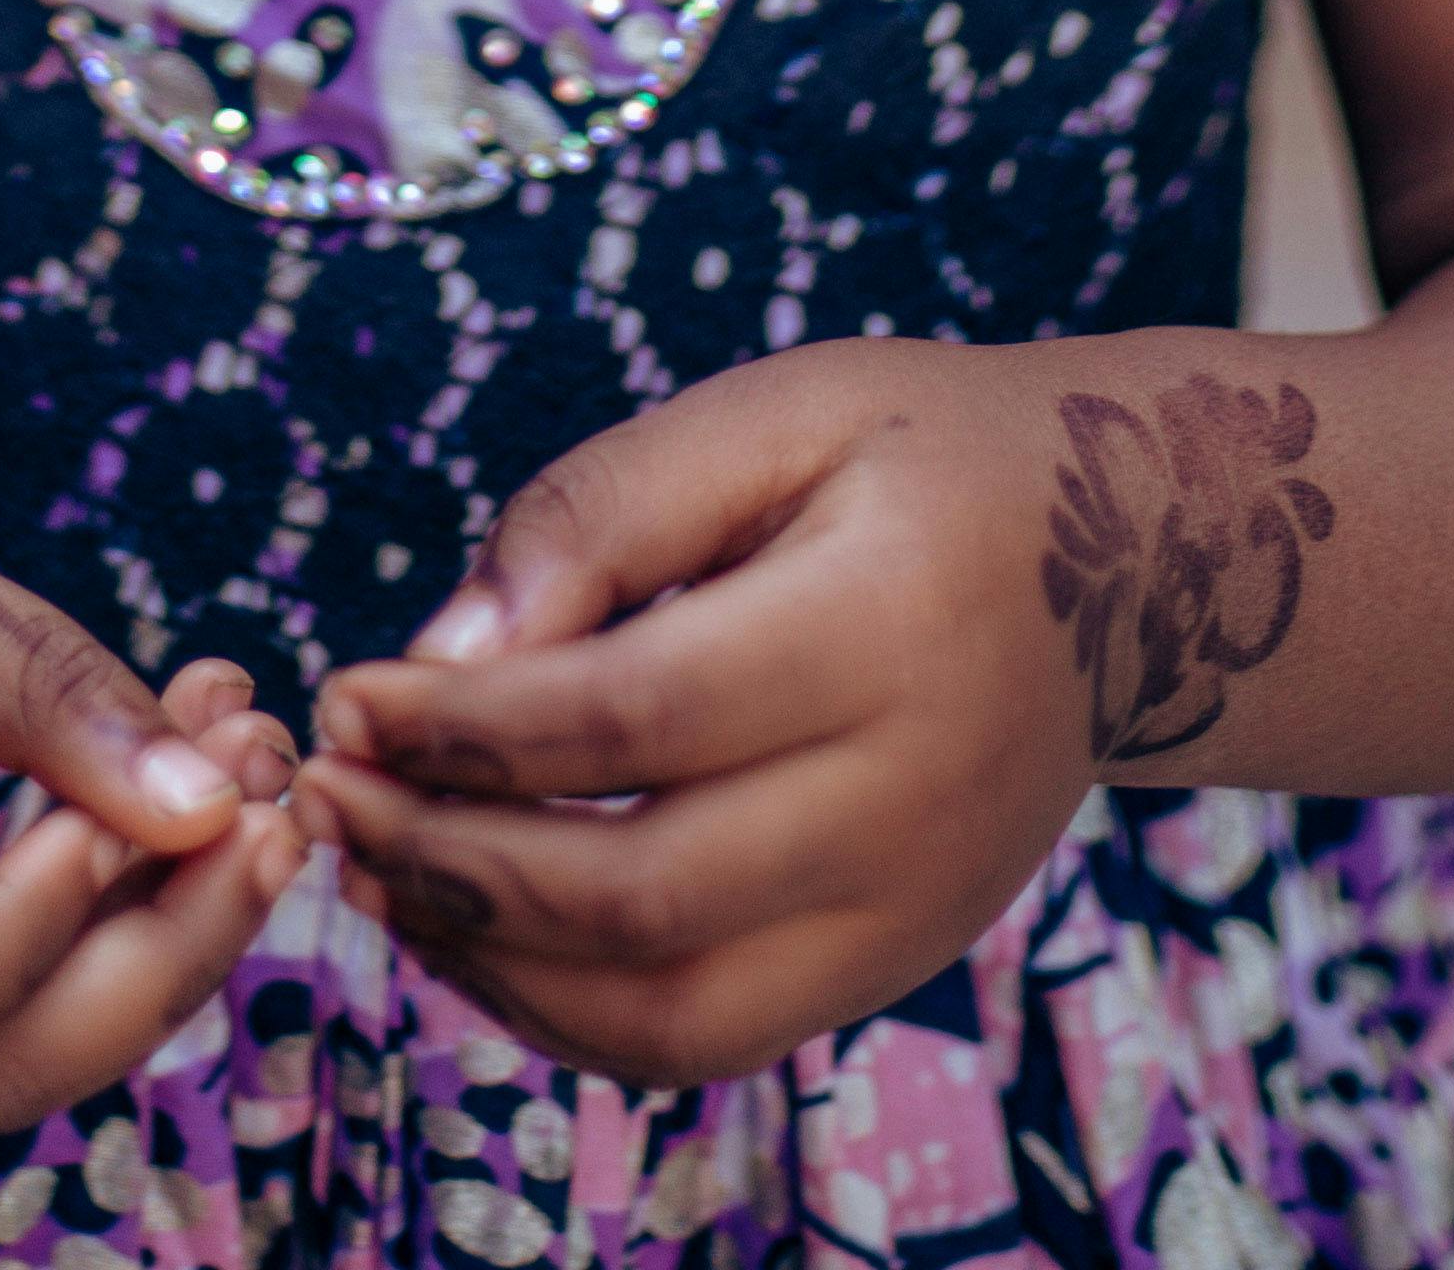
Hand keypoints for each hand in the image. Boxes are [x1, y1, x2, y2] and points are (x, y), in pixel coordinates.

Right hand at [0, 475, 304, 1131]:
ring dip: (169, 928)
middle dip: (158, 952)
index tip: (160, 795)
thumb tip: (209, 809)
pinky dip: (128, 896)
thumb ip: (38, 699)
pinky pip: (24, 984)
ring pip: (24, 1043)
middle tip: (276, 805)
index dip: (35, 922)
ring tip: (261, 771)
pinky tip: (205, 772)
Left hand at [301, 344, 1089, 1086]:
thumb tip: (444, 651)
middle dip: (448, 860)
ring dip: (488, 962)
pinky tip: (475, 927)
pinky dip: (566, 1014)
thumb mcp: (774, 414)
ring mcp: (915, 911)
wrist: (1127, 563)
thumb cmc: (917, 458)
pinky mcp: (897, 965)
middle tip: (325, 795)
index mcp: (888, 628)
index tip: (349, 693)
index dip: (468, 728)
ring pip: (667, 1013)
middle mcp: (915, 800)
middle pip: (641, 894)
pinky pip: (706, 1040)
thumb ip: (603, 515)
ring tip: (375, 872)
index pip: (639, 720)